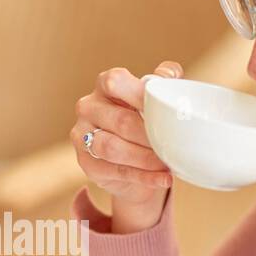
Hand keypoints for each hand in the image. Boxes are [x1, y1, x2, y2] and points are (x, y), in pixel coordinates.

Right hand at [70, 61, 181, 231]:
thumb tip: (169, 76)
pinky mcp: (87, 163)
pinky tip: (163, 179)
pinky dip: (144, 177)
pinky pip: (117, 171)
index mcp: (104, 85)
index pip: (115, 82)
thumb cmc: (144, 119)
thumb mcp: (155, 97)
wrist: (133, 157)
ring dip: (145, 158)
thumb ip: (163, 81)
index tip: (164, 108)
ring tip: (167, 164)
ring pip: (113, 148)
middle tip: (174, 144)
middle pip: (120, 120)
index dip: (140, 94)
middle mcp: (88, 107)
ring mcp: (82, 136)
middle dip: (150, 135)